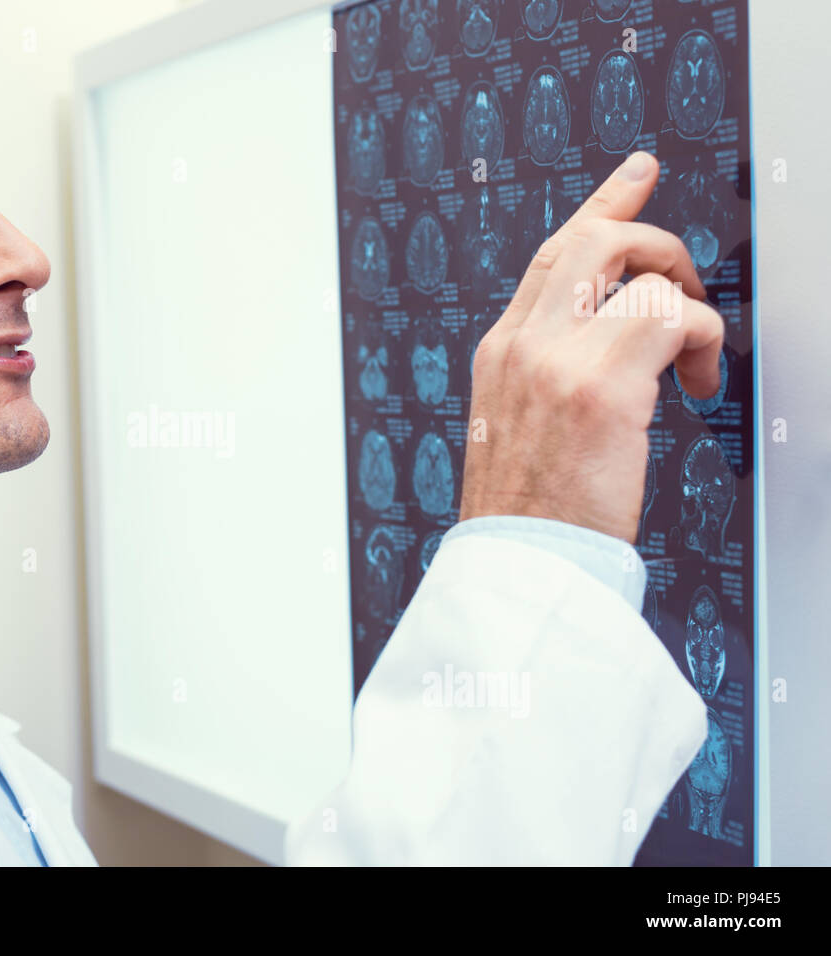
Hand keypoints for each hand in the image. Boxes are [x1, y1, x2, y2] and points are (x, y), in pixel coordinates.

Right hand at [460, 151, 724, 542]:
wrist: (516, 567)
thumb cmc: (527, 514)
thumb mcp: (516, 431)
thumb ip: (550, 377)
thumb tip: (616, 353)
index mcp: (501, 354)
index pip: (552, 257)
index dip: (602, 207)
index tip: (637, 174)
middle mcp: (522, 345)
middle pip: (592, 237)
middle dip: (657, 240)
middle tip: (686, 282)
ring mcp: (556, 360)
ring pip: (638, 262)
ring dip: (690, 298)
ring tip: (697, 357)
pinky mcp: (601, 387)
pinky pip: (674, 316)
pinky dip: (704, 343)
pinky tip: (699, 390)